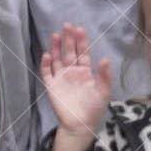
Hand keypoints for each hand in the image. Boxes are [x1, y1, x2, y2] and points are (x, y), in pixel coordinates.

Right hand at [41, 24, 112, 150]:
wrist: (80, 125)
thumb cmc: (94, 109)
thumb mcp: (104, 92)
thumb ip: (104, 76)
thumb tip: (104, 59)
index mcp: (85, 72)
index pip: (83, 53)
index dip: (81, 41)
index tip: (79, 29)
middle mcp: (72, 72)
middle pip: (69, 52)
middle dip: (68, 39)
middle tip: (67, 25)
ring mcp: (61, 78)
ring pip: (57, 59)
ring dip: (56, 47)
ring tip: (55, 35)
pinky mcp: (51, 86)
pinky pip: (47, 73)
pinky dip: (46, 64)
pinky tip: (47, 54)